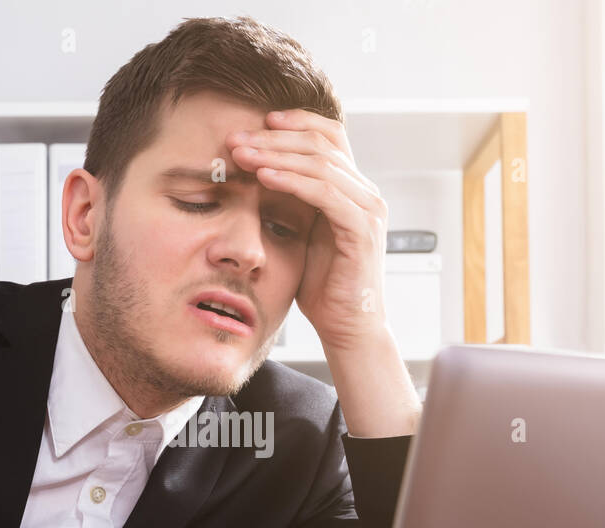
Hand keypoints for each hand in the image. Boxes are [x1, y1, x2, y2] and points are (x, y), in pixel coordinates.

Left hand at [225, 108, 388, 353]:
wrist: (348, 327)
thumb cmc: (323, 286)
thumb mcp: (302, 234)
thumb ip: (291, 202)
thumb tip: (257, 173)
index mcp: (353, 189)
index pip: (329, 136)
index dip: (295, 122)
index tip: (257, 122)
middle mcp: (366, 192)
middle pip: (321, 143)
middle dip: (275, 137)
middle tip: (237, 137)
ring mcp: (367, 209)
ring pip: (321, 163)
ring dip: (276, 155)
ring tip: (242, 154)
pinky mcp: (362, 229)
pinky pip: (324, 193)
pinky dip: (292, 181)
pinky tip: (264, 177)